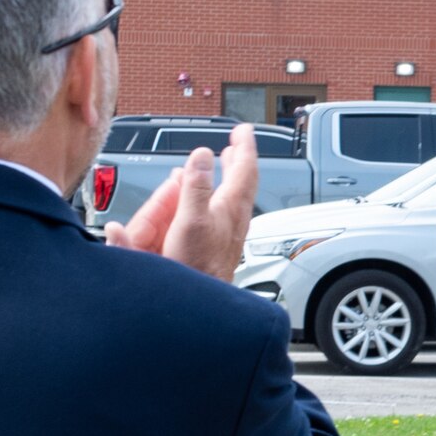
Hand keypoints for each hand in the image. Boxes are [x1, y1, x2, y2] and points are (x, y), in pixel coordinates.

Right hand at [106, 124, 260, 281]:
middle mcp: (234, 219)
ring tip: (223, 164)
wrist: (199, 304)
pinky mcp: (220, 244)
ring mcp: (229, 232)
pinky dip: (217, 196)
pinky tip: (209, 199)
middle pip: (242, 182)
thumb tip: (201, 156)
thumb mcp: (191, 221)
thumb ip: (195, 187)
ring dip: (228, 177)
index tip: (243, 130)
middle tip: (234, 144)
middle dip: (237, 160)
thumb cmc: (197, 268)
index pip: (245, 170)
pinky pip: (223, 211)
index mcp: (230, 208)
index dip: (244, 147)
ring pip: (233, 196)